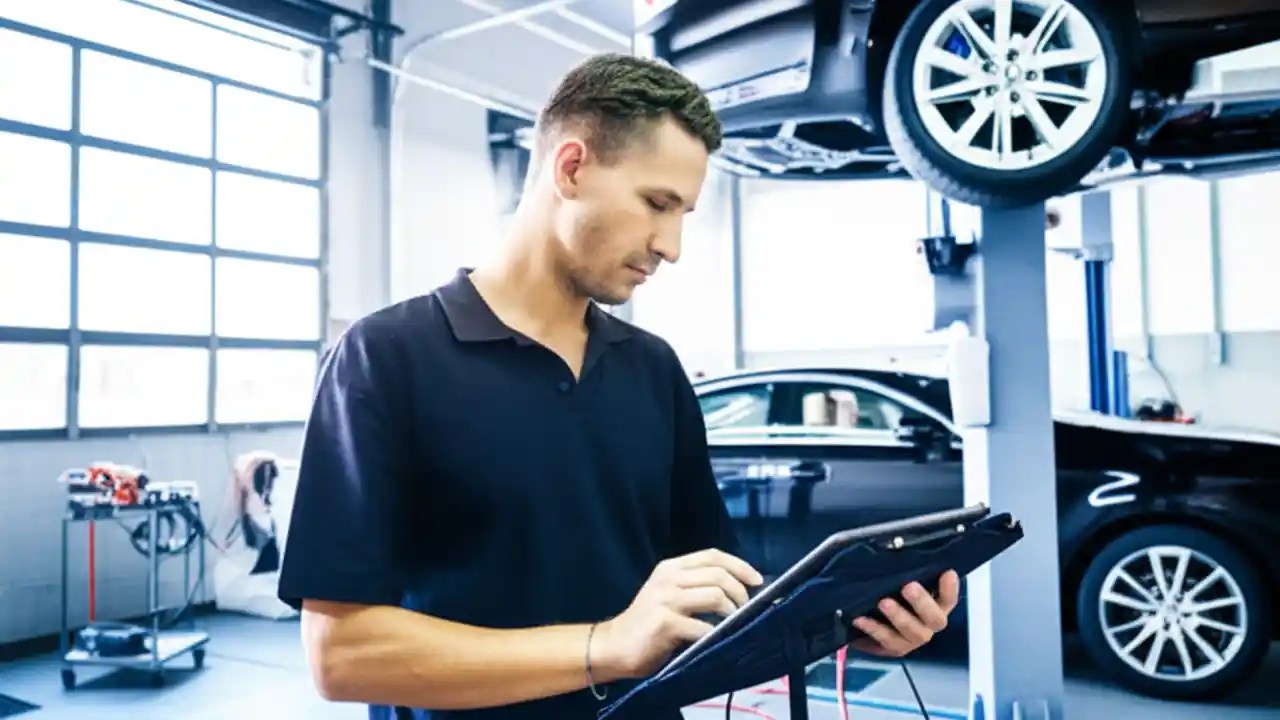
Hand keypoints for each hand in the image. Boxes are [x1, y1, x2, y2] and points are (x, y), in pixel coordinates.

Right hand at [593, 549, 764, 679]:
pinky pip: (703, 626)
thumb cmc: (648, 623)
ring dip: (732, 613)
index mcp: (670, 567)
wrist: (615, 645)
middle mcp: (668, 578)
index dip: (740, 565)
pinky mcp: (664, 624)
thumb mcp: (669, 594)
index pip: (713, 555)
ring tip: (732, 623)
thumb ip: (696, 586)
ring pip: (715, 596)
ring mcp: (665, 600)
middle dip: (740, 593)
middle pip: (719, 575)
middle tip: (745, 609)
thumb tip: (739, 589)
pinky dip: (715, 634)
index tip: (757, 580)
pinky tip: (714, 639)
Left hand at [851, 570, 959, 657]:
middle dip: (922, 602)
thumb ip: (906, 570)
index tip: (948, 573)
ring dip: (898, 617)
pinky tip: (860, 619)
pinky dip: (873, 629)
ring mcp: (913, 638)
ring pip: (912, 632)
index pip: (949, 598)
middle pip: (935, 618)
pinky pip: (886, 641)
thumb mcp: (899, 580)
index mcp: (937, 605)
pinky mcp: (895, 648)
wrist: (871, 620)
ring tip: (883, 602)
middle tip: (909, 587)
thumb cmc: (891, 593)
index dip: (950, 588)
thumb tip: (898, 547)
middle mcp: (929, 624)